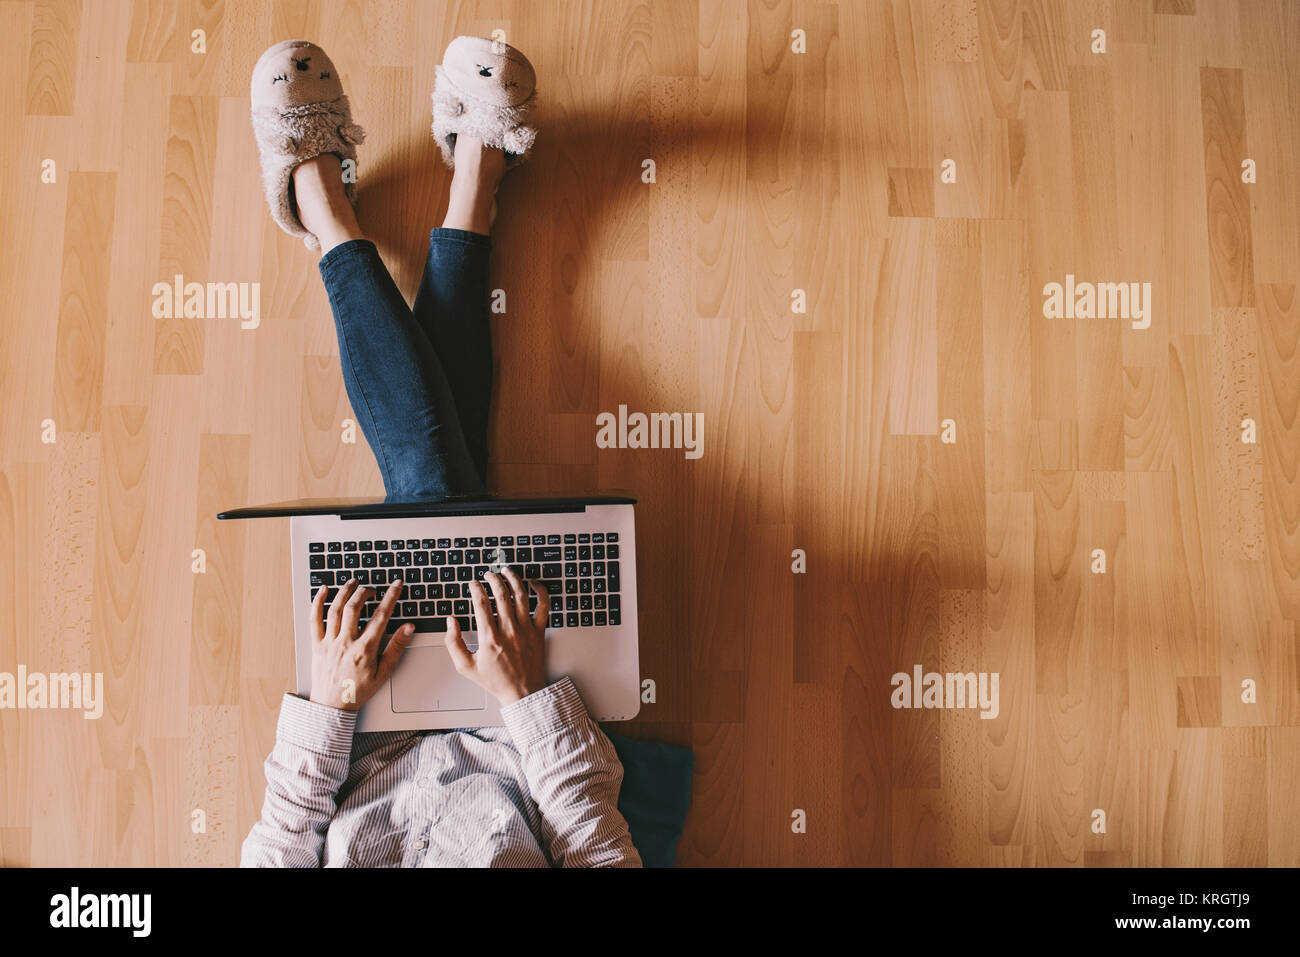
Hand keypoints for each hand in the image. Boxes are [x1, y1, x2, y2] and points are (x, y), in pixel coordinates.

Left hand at [308, 578, 414, 710]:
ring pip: (335, 609)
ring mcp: (329, 642)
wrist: (332, 706)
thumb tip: (408, 628)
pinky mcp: (316, 644)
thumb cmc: (357, 691)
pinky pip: (314, 619)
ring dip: (345, 592)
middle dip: (366, 592)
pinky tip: (323, 590)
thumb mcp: (383, 673)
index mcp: (364, 650)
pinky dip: (317, 602)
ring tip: (353, 583)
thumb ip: (396, 648)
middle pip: (355, 607)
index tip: (396, 585)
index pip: (381, 616)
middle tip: (373, 588)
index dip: (391, 597)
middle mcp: (345, 643)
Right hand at [445, 568, 548, 705]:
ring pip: (521, 595)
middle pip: (501, 594)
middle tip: (488, 574)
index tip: (472, 584)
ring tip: (506, 571)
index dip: (475, 589)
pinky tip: (532, 583)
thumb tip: (450, 621)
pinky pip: (543, 606)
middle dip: (492, 579)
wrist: (522, 692)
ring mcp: (526, 629)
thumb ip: (453, 643)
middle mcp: (509, 630)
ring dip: (513, 579)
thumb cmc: (495, 681)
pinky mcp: (539, 631)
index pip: (481, 604)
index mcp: (490, 638)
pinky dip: (540, 591)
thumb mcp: (466, 667)